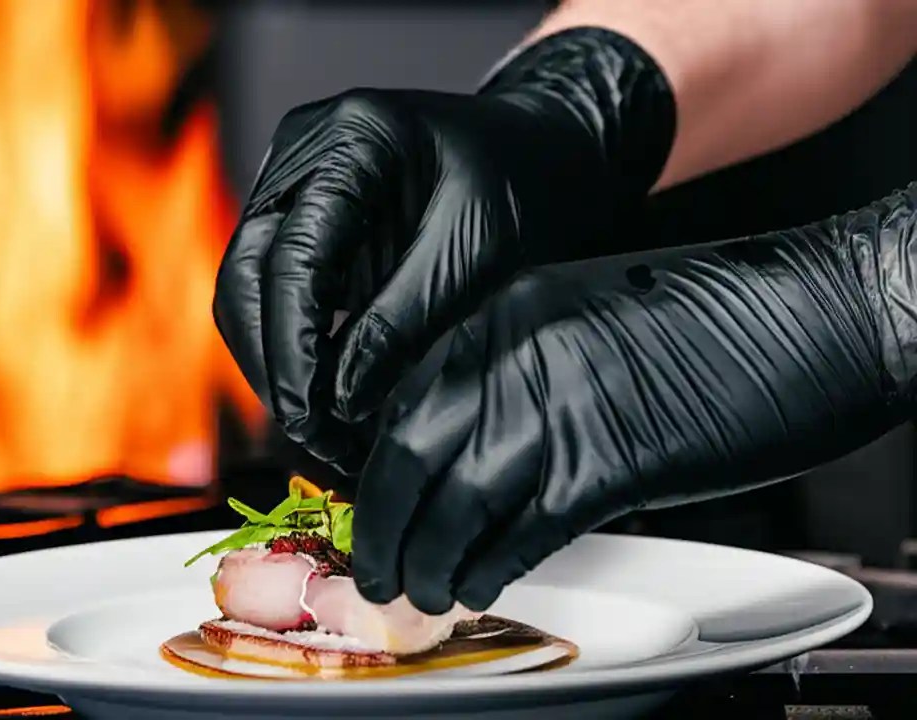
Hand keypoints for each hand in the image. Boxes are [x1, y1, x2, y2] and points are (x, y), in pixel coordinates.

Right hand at [211, 28, 674, 472]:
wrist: (550, 154)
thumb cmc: (527, 186)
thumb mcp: (478, 253)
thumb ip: (404, 322)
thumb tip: (339, 400)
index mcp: (350, 137)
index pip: (291, 255)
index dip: (292, 345)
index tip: (312, 415)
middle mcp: (304, 154)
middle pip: (247, 272)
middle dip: (271, 363)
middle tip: (310, 436)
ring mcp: (295, 186)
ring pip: (248, 290)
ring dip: (275, 364)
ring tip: (320, 432)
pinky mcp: (303, 224)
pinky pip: (274, 294)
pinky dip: (294, 350)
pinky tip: (326, 401)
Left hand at [352, 185, 916, 613]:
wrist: (822, 306)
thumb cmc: (720, 317)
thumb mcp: (586, 317)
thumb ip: (524, 372)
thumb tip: (476, 445)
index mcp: (505, 313)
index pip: (403, 397)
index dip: (375, 465)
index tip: (373, 506)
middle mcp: (514, 355)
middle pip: (406, 452)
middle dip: (381, 525)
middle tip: (377, 566)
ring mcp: (557, 408)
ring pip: (450, 502)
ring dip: (425, 562)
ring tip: (422, 591)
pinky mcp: (609, 464)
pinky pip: (520, 533)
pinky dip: (490, 569)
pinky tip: (482, 586)